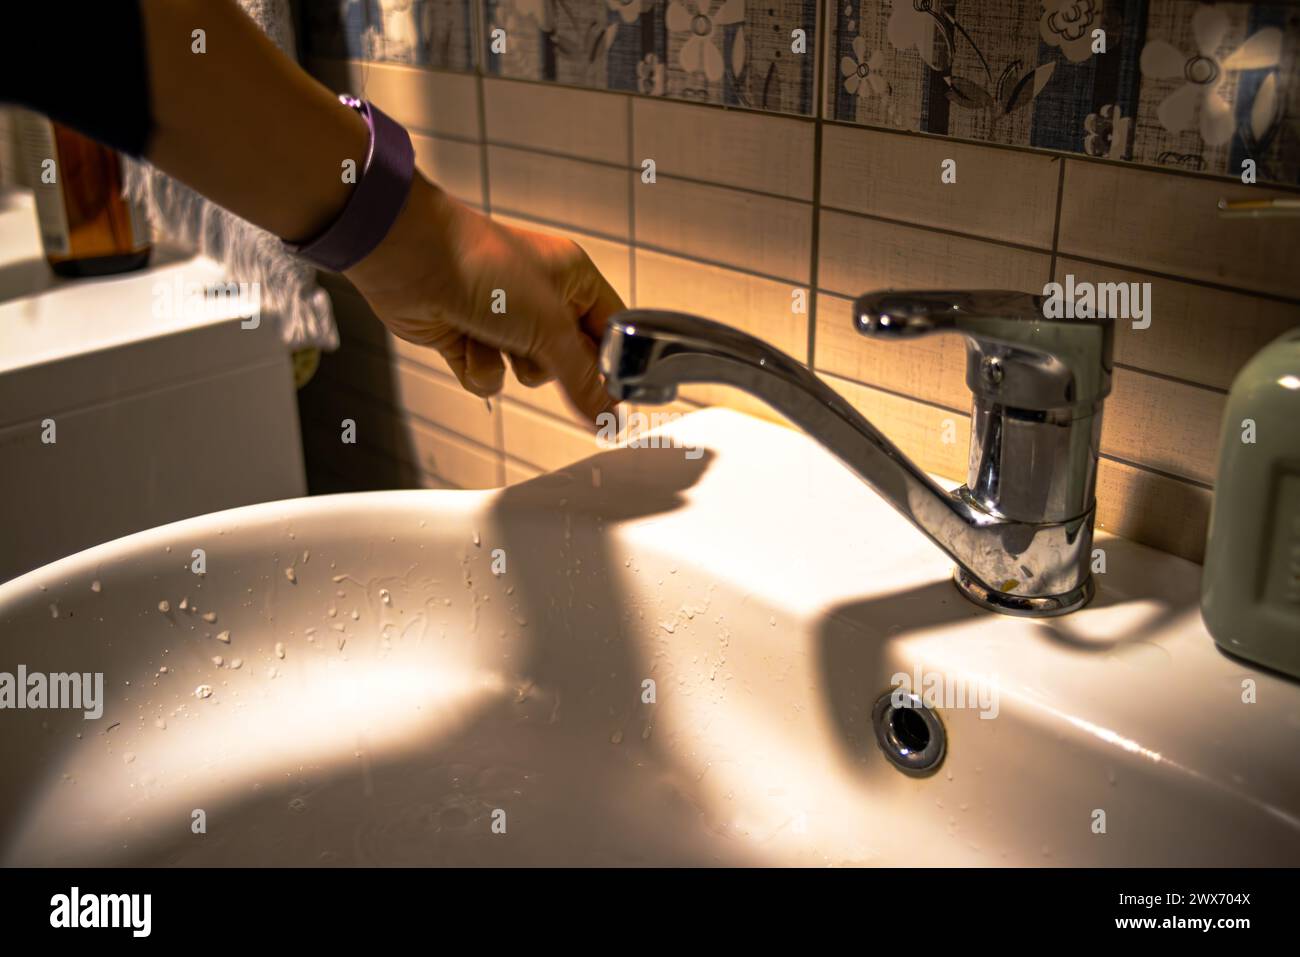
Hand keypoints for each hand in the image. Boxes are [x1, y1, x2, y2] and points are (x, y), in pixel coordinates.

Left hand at [345, 175, 622, 422]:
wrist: (411, 260)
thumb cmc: (485, 269)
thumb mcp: (550, 328)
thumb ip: (583, 379)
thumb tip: (610, 416)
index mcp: (573, 278)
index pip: (609, 331)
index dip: (611, 364)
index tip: (613, 397)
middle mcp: (541, 298)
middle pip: (567, 361)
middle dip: (546, 362)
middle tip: (534, 345)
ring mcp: (503, 320)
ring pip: (525, 373)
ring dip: (507, 365)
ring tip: (491, 333)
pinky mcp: (469, 339)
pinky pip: (489, 377)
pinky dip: (477, 368)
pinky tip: (463, 342)